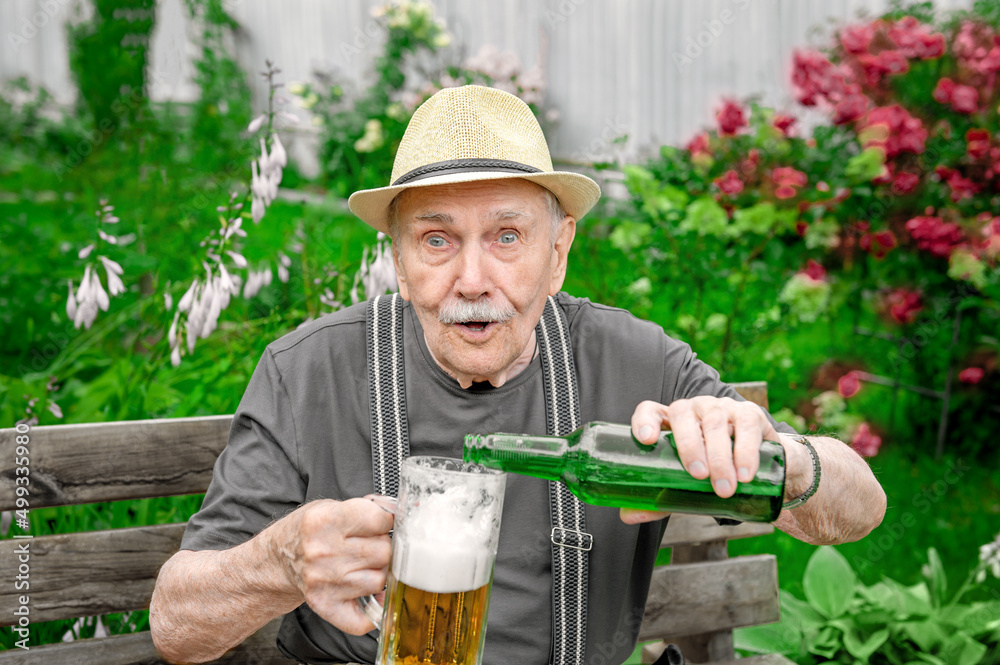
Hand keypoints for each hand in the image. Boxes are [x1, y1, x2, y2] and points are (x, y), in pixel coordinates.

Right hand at [276, 497, 393, 634]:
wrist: (278, 559)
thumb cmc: (308, 531)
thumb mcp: (331, 506)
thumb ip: (367, 507)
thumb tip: (400, 512)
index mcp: (324, 521)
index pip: (379, 520)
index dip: (386, 521)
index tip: (381, 523)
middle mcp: (322, 552)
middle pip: (384, 552)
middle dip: (382, 547)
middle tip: (368, 545)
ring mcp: (324, 582)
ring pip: (380, 579)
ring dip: (378, 572)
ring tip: (362, 565)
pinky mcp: (325, 606)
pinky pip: (367, 616)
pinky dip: (374, 607)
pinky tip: (367, 594)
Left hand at [620, 396, 779, 524]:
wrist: (750, 464)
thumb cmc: (707, 469)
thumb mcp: (683, 482)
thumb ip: (658, 498)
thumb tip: (628, 516)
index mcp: (669, 422)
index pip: (650, 410)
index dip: (645, 421)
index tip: (646, 439)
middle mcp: (692, 409)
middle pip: (683, 414)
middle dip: (690, 445)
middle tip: (698, 476)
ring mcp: (720, 408)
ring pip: (715, 422)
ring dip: (720, 456)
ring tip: (724, 486)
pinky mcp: (749, 414)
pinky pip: (746, 426)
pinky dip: (746, 450)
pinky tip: (745, 473)